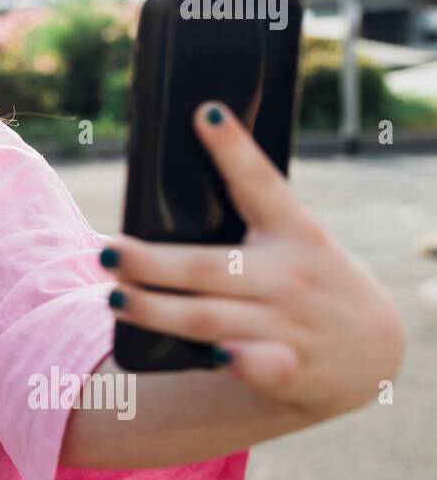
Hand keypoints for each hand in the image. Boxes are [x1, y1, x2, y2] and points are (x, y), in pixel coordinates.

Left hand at [102, 101, 405, 419]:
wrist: (371, 349)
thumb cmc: (308, 280)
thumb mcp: (295, 238)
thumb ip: (247, 211)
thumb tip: (178, 161)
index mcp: (292, 230)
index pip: (260, 183)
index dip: (232, 147)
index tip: (204, 112)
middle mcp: (289, 274)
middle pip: (206, 265)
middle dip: (152, 262)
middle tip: (108, 254)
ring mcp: (289, 322)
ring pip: (210, 317)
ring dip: (158, 310)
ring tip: (114, 297)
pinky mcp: (290, 367)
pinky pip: (259, 364)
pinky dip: (236, 359)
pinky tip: (209, 353)